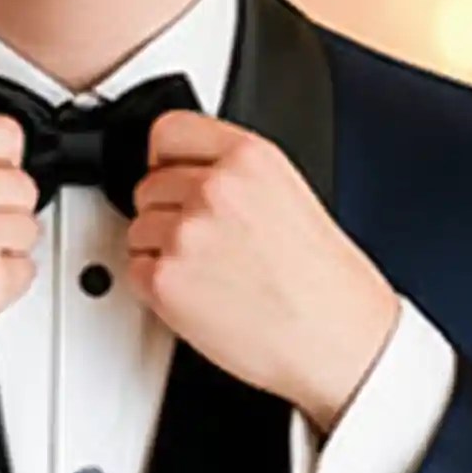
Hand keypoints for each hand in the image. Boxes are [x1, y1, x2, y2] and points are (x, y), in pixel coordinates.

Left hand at [127, 111, 398, 431]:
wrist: (336, 341)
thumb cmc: (325, 285)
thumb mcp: (289, 195)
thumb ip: (235, 174)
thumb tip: (188, 173)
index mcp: (249, 158)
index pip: (168, 131)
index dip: (165, 160)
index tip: (170, 175)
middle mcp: (215, 188)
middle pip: (148, 186)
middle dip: (168, 214)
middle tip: (208, 245)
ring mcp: (186, 233)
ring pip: (138, 230)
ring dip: (161, 252)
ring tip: (211, 275)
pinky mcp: (165, 280)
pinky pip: (136, 272)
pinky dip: (157, 289)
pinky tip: (200, 297)